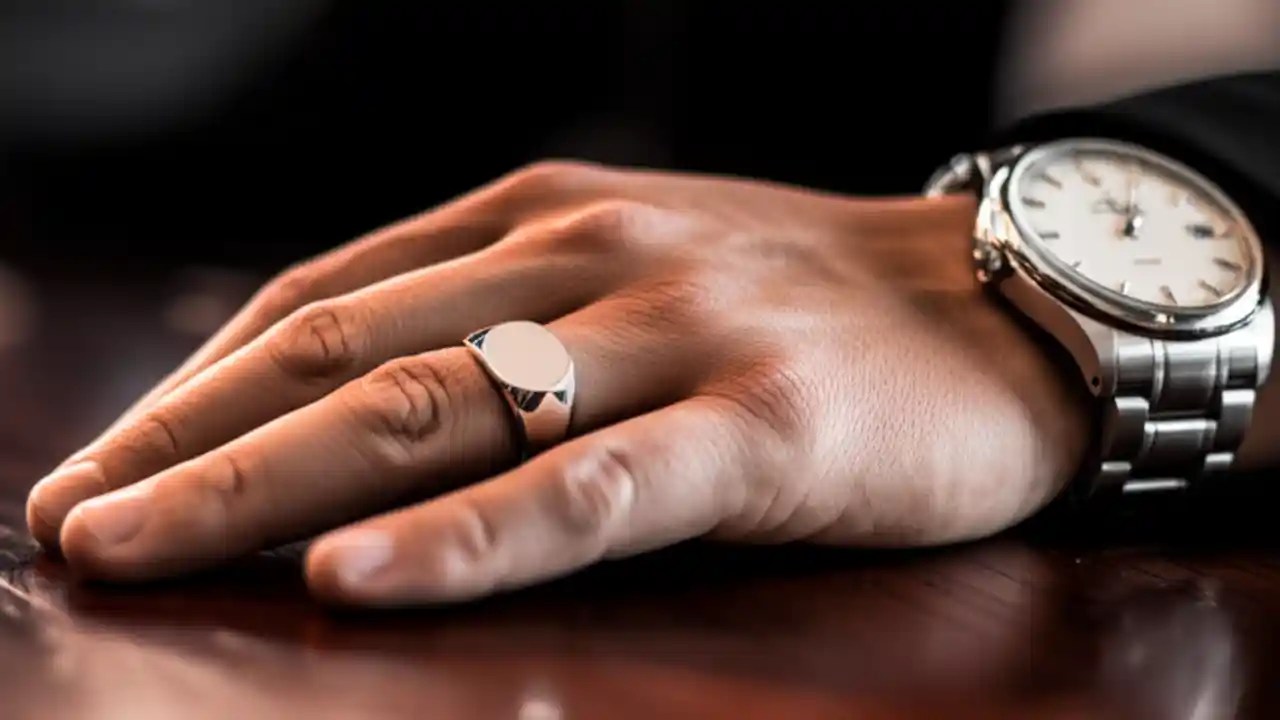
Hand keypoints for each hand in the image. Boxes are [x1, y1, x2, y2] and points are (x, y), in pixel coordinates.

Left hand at [27, 161, 1090, 605]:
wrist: (1001, 304)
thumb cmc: (799, 306)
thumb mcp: (633, 273)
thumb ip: (503, 315)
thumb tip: (351, 407)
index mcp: (542, 216)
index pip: (328, 300)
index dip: (197, 386)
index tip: (104, 468)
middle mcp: (590, 254)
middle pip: (350, 355)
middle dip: (191, 444)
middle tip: (73, 526)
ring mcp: (676, 331)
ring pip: (441, 412)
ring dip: (269, 485)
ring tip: (141, 551)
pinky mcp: (762, 422)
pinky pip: (589, 488)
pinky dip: (468, 538)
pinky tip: (358, 579)